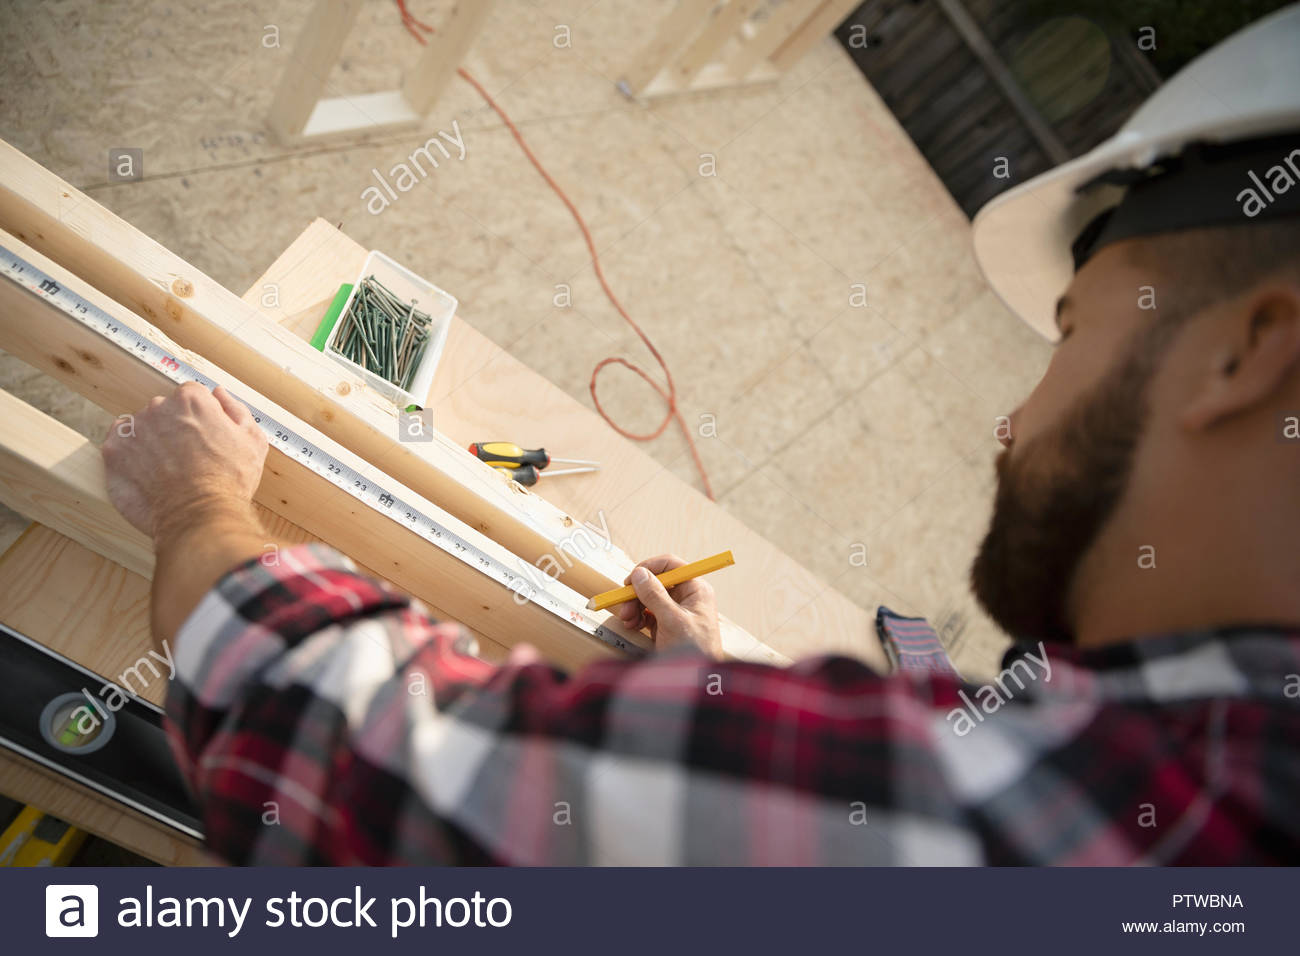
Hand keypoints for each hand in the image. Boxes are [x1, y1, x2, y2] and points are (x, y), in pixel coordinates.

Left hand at [101, 383, 268, 539]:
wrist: (200, 516)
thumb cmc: (229, 481)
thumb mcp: (252, 441)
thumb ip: (235, 409)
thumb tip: (219, 394)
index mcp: (192, 399)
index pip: (192, 396)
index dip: (200, 418)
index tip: (203, 437)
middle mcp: (158, 407)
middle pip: (165, 411)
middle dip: (173, 429)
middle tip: (187, 458)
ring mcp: (132, 429)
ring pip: (142, 428)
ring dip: (151, 443)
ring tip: (167, 470)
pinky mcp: (113, 451)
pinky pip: (119, 446)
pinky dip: (130, 457)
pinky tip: (148, 473)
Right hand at [613, 554, 722, 657]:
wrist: (697, 682)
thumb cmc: (694, 651)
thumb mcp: (672, 621)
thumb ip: (655, 596)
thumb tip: (639, 573)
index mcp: (695, 589)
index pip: (670, 565)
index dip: (649, 568)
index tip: (631, 579)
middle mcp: (687, 597)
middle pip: (655, 582)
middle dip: (637, 593)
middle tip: (624, 607)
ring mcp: (676, 611)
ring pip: (648, 598)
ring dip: (634, 607)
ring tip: (628, 621)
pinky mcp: (667, 625)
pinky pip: (647, 613)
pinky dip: (637, 617)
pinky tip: (633, 626)